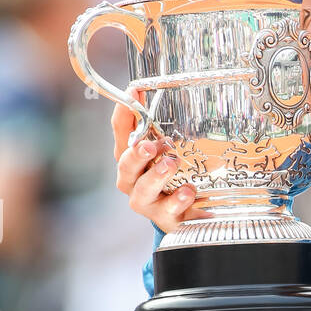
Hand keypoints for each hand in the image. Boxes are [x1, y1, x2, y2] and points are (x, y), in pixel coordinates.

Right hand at [113, 88, 196, 232]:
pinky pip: (168, 211)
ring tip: (171, 164)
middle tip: (150, 145)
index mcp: (131, 158)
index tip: (135, 92)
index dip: (125, 111)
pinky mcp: (165, 219)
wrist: (186, 215)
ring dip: (155, 176)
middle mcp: (133, 180)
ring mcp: (147, 202)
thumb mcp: (170, 151)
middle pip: (125, 165)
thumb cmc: (173, 177)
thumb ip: (169, 128)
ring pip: (142, 191)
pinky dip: (178, 200)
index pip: (121, 131)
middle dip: (136, 154)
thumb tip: (177, 94)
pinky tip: (189, 190)